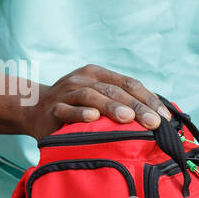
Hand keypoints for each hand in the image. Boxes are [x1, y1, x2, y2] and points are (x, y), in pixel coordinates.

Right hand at [20, 64, 172, 139]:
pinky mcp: (53, 108)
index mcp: (98, 74)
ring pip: (92, 97)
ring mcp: (66, 92)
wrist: (33, 108)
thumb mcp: (97, 98)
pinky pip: (67, 110)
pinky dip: (80, 113)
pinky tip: (93, 118)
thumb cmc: (75, 106)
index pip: (129, 83)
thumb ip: (121, 103)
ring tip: (129, 118)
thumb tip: (157, 120)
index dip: (149, 99)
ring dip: (111, 107)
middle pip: (115, 90)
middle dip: (137, 107)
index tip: (165, 118)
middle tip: (154, 123)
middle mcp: (83, 79)